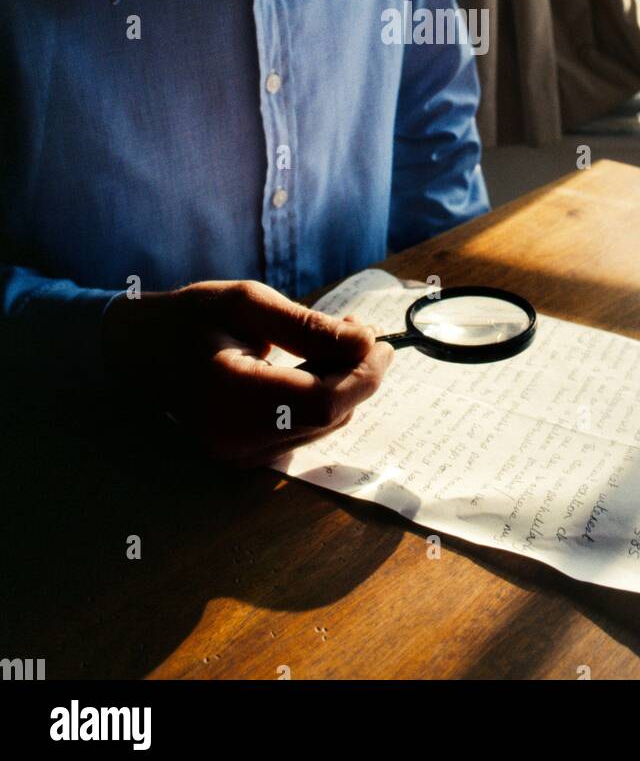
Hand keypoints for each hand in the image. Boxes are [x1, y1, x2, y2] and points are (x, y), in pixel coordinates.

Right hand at [101, 279, 393, 467]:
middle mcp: (234, 438)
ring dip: (342, 387)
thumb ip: (308, 326)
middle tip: (359, 329)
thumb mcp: (246, 303)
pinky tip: (316, 366)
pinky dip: (320, 401)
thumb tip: (365, 343)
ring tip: (338, 340)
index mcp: (229, 395)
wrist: (138, 352)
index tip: (380, 340)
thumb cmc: (189, 319)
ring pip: (319, 428)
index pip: (321, 403)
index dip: (362, 375)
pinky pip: (301, 433)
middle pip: (327, 418)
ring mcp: (237, 455)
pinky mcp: (244, 457)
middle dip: (357, 375)